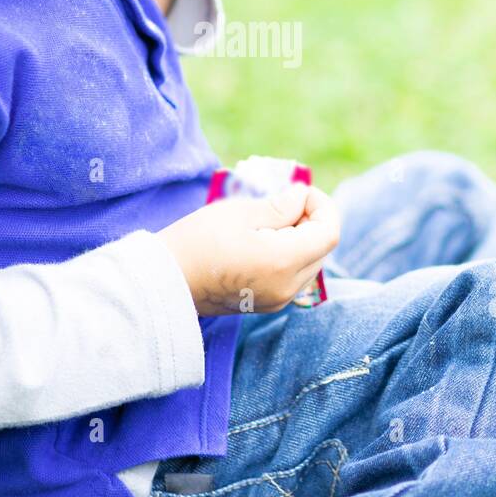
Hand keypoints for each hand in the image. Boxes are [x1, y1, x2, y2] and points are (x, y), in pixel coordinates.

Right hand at [159, 183, 339, 316]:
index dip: (321, 205)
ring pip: (311, 263)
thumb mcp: (240, 213)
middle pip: (323, 248)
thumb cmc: (198, 241)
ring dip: (302, 238)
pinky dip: (290, 254)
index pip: (329, 232)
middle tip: (283, 202)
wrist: (165, 282)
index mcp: (283, 262)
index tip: (299, 191)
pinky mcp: (268, 304)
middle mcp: (288, 287)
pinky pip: (295, 276)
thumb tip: (303, 198)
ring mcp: (279, 300)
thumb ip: (280, 206)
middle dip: (312, 220)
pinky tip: (263, 241)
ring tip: (270, 222)